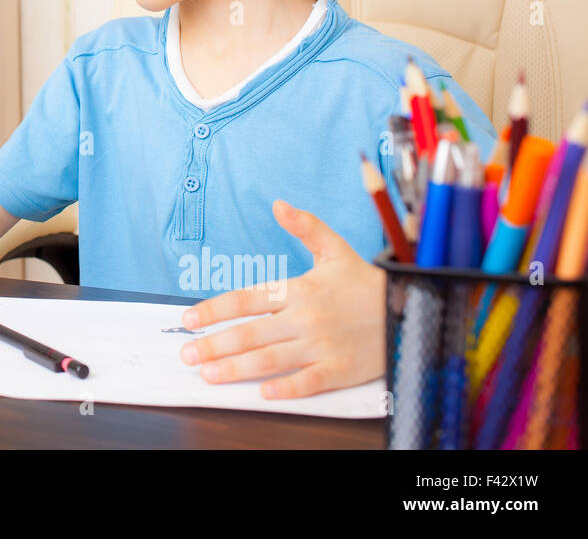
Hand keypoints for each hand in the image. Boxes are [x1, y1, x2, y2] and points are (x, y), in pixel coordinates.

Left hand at [177, 199, 385, 397]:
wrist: (412, 308)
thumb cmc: (366, 282)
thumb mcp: (335, 249)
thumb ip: (305, 226)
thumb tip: (278, 203)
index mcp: (298, 289)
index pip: (246, 299)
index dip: (214, 309)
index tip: (188, 320)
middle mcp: (305, 317)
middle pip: (250, 332)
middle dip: (215, 344)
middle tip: (186, 354)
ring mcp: (322, 344)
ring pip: (271, 358)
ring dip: (236, 368)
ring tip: (208, 374)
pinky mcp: (341, 369)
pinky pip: (309, 381)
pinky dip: (287, 388)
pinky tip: (263, 394)